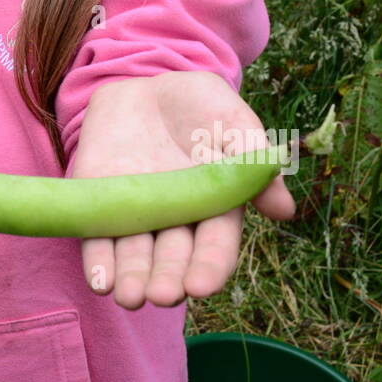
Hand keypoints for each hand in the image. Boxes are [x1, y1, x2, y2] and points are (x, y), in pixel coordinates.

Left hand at [68, 70, 295, 309]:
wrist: (148, 85)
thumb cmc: (202, 106)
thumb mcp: (234, 122)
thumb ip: (254, 159)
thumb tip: (284, 209)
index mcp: (215, 208)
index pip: (214, 245)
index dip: (208, 267)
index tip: (200, 287)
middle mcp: (176, 220)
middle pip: (172, 258)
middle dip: (168, 280)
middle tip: (162, 296)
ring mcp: (137, 215)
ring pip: (134, 256)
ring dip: (131, 280)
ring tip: (129, 297)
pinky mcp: (101, 203)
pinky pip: (98, 237)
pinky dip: (98, 261)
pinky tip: (99, 281)